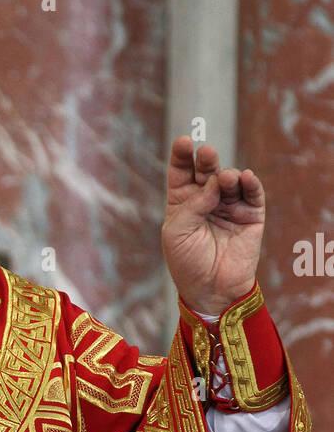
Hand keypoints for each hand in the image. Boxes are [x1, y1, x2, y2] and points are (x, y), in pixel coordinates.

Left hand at [161, 136, 265, 316]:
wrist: (210, 290)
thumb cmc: (186, 262)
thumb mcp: (178, 231)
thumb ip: (193, 203)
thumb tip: (216, 180)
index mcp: (182, 202)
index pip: (182, 172)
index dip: (183, 155)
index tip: (184, 141)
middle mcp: (206, 200)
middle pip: (206, 171)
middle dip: (207, 160)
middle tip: (207, 153)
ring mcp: (229, 206)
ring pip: (230, 180)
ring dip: (227, 175)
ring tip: (224, 179)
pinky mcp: (251, 216)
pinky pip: (252, 194)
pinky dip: (250, 183)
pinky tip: (245, 177)